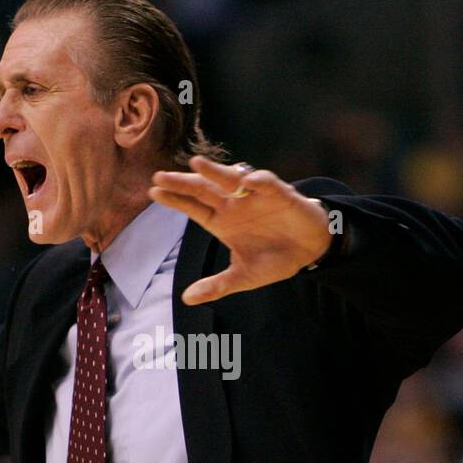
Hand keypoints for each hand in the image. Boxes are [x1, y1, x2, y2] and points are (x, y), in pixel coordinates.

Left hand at [149, 156, 333, 304]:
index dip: (175, 200)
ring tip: (196, 163)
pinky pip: (267, 184)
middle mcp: (234, 205)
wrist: (309, 250)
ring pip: (231, 180)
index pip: (193, 208)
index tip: (153, 192)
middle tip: (160, 176)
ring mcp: (255, 197)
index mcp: (222, 222)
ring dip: (214, 171)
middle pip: (204, 190)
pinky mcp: (280, 194)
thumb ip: (217, 286)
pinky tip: (247, 180)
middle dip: (183, 182)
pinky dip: (258, 181)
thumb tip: (186, 299)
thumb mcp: (243, 276)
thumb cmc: (274, 258)